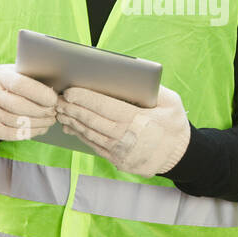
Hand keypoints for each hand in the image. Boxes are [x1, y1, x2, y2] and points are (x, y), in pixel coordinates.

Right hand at [0, 64, 57, 141]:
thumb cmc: (6, 82)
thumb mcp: (13, 72)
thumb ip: (30, 76)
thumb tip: (56, 84)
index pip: (20, 85)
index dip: (39, 93)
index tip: (53, 99)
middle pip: (18, 106)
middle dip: (41, 111)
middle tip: (54, 111)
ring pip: (16, 122)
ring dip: (38, 123)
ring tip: (50, 119)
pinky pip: (11, 134)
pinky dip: (30, 133)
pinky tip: (41, 129)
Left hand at [55, 85, 190, 177]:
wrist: (180, 156)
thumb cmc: (174, 124)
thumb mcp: (171, 102)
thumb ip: (152, 89)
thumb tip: (130, 76)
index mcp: (141, 121)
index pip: (107, 108)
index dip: (86, 99)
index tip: (70, 91)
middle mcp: (128, 138)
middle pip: (94, 121)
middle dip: (73, 109)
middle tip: (58, 99)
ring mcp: (121, 152)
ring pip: (91, 134)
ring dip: (73, 122)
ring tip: (61, 111)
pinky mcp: (117, 160)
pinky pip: (94, 146)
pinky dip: (81, 135)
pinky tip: (72, 126)